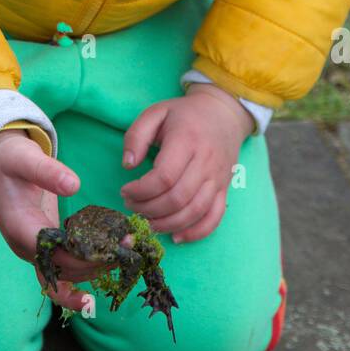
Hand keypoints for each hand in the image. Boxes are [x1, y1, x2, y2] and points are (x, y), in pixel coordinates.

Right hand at [0, 131, 132, 312]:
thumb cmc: (10, 161)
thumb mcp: (24, 158)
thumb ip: (46, 171)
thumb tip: (74, 185)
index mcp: (19, 228)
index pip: (52, 253)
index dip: (81, 256)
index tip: (110, 249)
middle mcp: (26, 247)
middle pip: (63, 269)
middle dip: (97, 262)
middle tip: (129, 246)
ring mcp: (36, 250)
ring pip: (67, 273)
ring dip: (97, 267)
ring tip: (127, 253)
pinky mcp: (47, 246)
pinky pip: (65, 268)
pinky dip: (86, 270)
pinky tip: (109, 267)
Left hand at [118, 85, 253, 242]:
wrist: (223, 114)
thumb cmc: (184, 115)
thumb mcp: (155, 113)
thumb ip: (136, 136)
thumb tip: (127, 165)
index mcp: (186, 140)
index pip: (164, 177)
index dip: (140, 191)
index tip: (125, 191)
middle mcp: (206, 161)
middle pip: (177, 198)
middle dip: (149, 209)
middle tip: (132, 206)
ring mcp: (218, 178)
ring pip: (194, 212)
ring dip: (167, 224)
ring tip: (147, 221)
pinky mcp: (225, 190)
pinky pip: (214, 218)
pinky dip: (195, 233)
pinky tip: (176, 237)